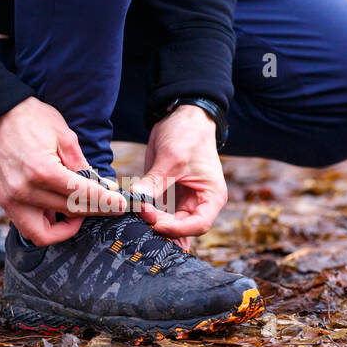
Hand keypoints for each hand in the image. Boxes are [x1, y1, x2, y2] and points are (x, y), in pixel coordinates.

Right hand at [0, 97, 126, 245]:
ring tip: (81, 211)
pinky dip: (47, 227)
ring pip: (47, 232)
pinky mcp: (5, 203)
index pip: (82, 196)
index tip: (122, 206)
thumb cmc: (29, 119)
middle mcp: (25, 191)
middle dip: (95, 210)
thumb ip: (83, 165)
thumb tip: (103, 187)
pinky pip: (29, 228)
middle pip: (70, 213)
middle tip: (109, 205)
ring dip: (68, 227)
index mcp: (43, 171)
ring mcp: (12, 201)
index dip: (106, 203)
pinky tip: (60, 212)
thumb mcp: (64, 136)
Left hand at [131, 103, 226, 240]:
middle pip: (183, 228)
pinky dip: (150, 216)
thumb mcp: (171, 158)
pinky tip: (137, 218)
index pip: (199, 225)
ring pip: (171, 224)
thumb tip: (134, 200)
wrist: (183, 117)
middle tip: (140, 214)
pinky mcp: (171, 196)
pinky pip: (161, 214)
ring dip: (154, 224)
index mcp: (212, 196)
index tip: (156, 223)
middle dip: (161, 225)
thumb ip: (154, 182)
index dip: (178, 229)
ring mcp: (186, 201)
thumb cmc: (188, 134)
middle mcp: (201, 202)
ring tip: (137, 221)